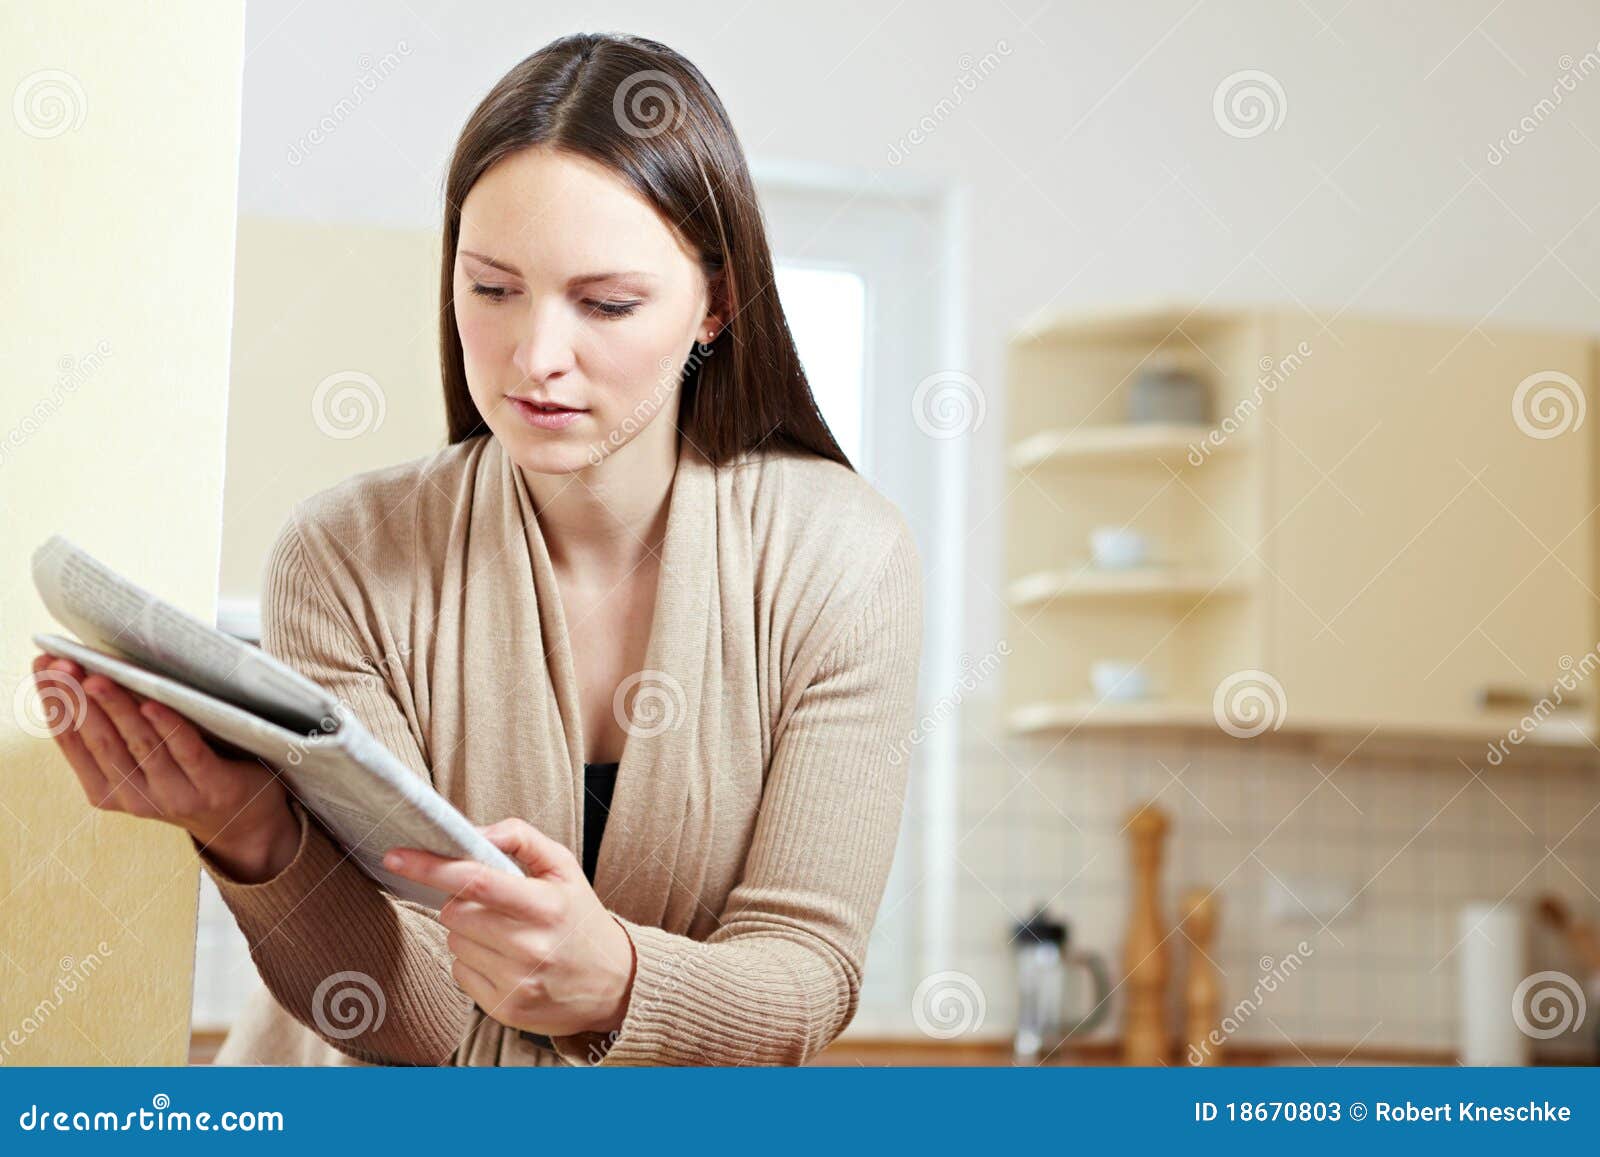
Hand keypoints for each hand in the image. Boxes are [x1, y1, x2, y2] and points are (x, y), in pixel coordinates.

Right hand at [29, 652, 300, 882]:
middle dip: (80, 700)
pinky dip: (169, 727)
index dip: (55, 703)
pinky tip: (153, 704)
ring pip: (140, 745)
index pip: (72, 742)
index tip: (44, 667)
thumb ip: (118, 730)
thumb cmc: (188, 775)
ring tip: (99, 679)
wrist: (243, 818)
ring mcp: (175, 794)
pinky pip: (188, 753)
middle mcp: (136, 797)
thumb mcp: (142, 760)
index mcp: (108, 790)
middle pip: (101, 741)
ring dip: (117, 708)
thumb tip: (89, 672)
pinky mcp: (214, 787)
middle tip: (65, 665)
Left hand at [383, 818, 636, 1037]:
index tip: (396, 855)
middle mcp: (532, 947)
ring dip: (467, 931)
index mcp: (547, 905)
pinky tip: (503, 959)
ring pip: (454, 942)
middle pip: (456, 913)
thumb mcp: (564, 868)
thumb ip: (521, 838)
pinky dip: (471, 960)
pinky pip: (459, 972)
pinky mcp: (504, 1008)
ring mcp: (517, 982)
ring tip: (504, 933)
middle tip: (489, 903)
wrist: (614, 984)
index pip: (477, 881)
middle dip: (460, 901)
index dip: (432, 867)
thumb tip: (475, 832)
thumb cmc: (579, 917)